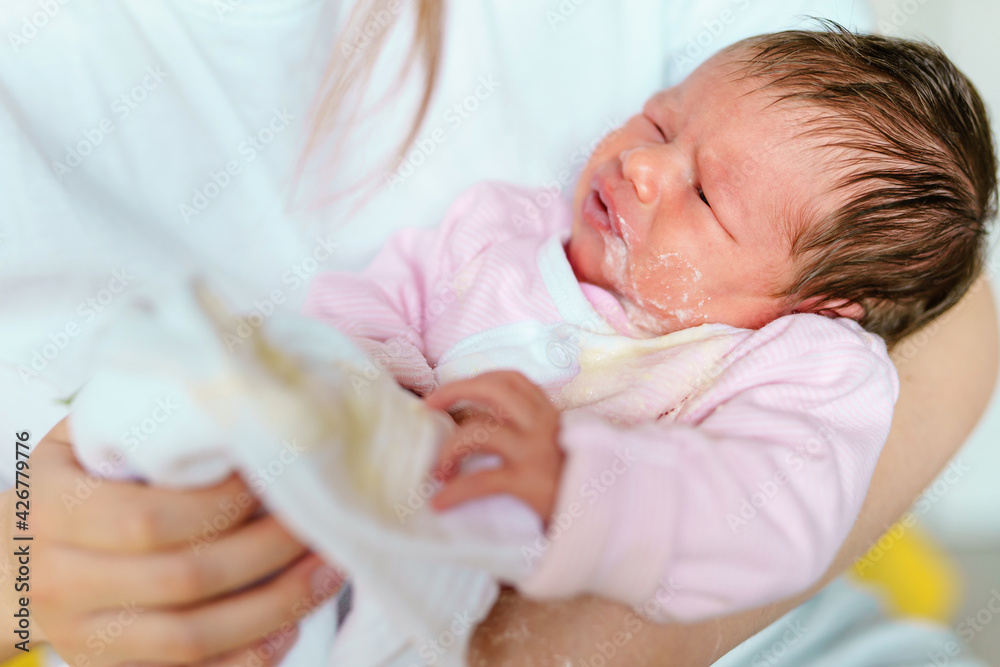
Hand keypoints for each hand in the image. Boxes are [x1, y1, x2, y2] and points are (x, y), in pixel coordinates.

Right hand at [29, 418, 343, 665]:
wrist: (11, 563)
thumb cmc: (71, 487)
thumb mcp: (85, 442)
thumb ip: (144, 423)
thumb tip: (236, 395)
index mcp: (57, 510)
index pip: (150, 517)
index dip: (224, 503)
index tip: (275, 479)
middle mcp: (64, 580)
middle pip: (184, 578)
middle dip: (268, 550)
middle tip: (320, 521)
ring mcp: (87, 635)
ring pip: (193, 638)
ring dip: (274, 606)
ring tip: (329, 571)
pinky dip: (249, 657)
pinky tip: (292, 625)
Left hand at [425, 371, 563, 521]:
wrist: (603, 515)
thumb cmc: (572, 483)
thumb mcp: (557, 447)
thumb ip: (530, 433)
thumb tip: (476, 429)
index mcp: (549, 414)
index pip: (512, 379)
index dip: (477, 379)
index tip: (451, 391)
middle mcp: (542, 425)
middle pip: (493, 389)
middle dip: (456, 391)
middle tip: (431, 406)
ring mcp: (535, 451)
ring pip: (479, 432)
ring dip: (450, 449)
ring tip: (439, 471)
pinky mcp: (528, 481)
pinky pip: (480, 481)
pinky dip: (454, 490)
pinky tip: (440, 502)